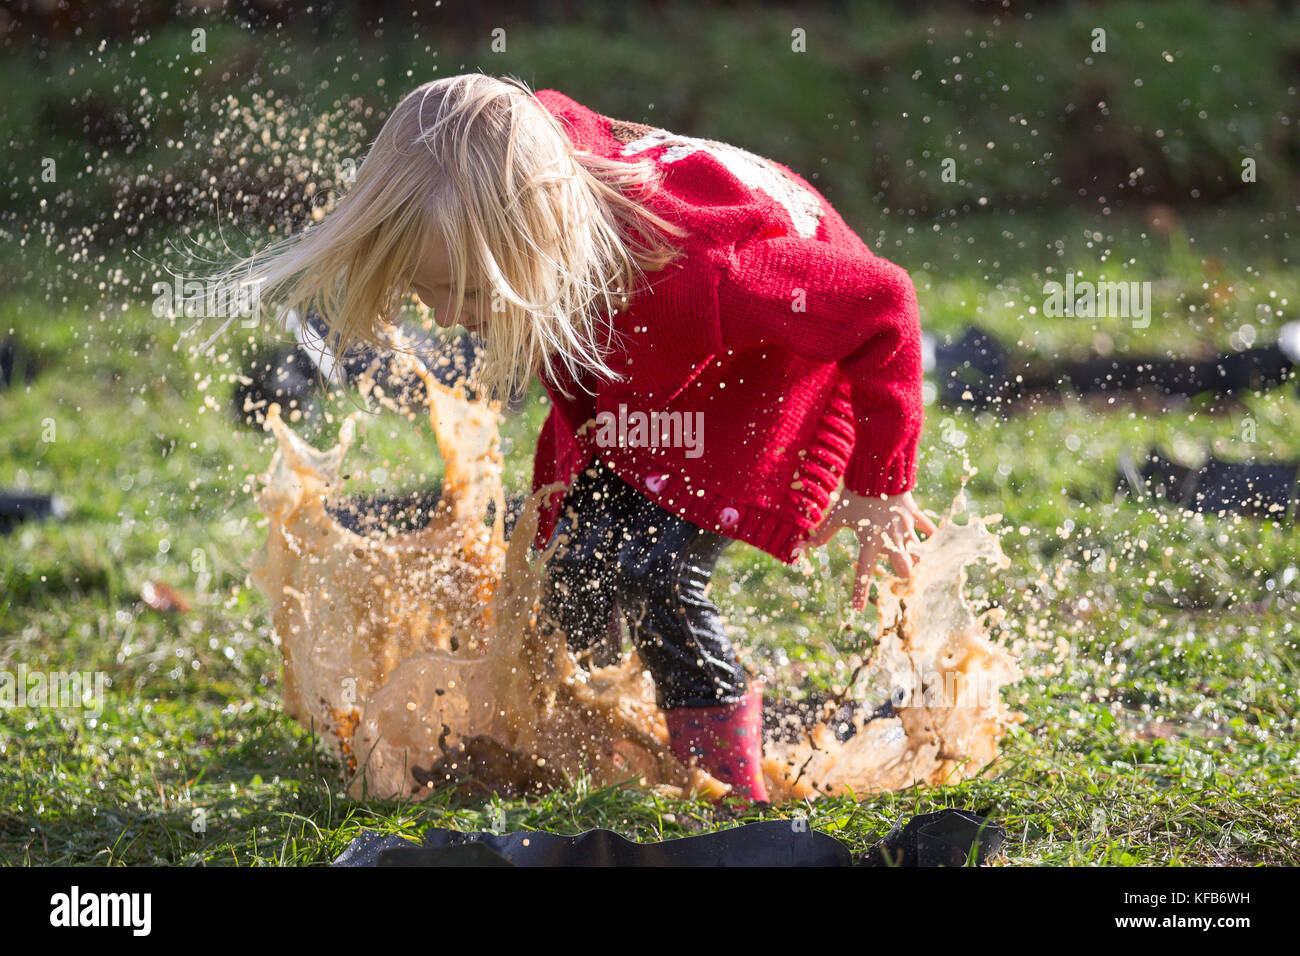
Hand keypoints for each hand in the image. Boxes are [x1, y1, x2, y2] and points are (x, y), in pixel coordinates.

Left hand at [794, 490, 936, 610]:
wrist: (878, 470)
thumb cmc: (855, 494)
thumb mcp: (837, 514)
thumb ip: (824, 531)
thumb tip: (805, 544)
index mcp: (870, 542)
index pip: (863, 573)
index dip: (859, 592)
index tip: (857, 609)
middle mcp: (891, 539)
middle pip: (906, 569)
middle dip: (904, 574)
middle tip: (899, 573)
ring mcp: (905, 527)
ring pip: (918, 550)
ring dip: (915, 554)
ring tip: (911, 553)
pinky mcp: (914, 513)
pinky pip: (926, 526)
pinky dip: (927, 530)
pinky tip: (927, 534)